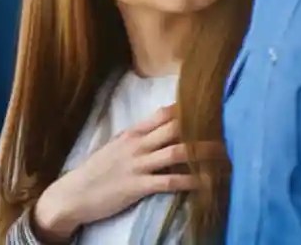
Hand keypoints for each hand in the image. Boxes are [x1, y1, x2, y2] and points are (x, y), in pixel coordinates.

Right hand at [32, 105, 224, 241]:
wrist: (73, 194)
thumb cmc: (95, 172)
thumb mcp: (113, 148)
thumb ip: (135, 139)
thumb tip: (157, 132)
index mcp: (130, 133)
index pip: (162, 115)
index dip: (187, 109)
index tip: (209, 105)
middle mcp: (136, 145)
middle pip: (174, 129)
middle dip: (201, 127)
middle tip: (227, 125)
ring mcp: (138, 165)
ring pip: (177, 153)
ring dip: (203, 152)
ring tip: (226, 152)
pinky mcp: (139, 186)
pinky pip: (170, 181)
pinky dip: (191, 181)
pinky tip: (208, 182)